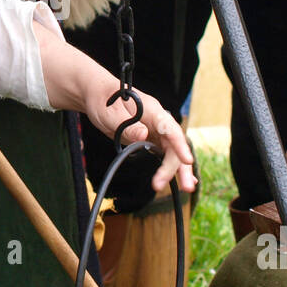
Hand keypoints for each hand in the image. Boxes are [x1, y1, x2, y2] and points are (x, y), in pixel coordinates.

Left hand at [82, 83, 197, 196]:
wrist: (98, 98)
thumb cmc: (104, 101)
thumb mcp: (110, 113)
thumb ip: (127, 125)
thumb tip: (143, 136)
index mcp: (152, 110)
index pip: (170, 128)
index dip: (180, 145)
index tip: (187, 161)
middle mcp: (158, 121)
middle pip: (174, 145)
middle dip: (179, 166)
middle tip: (185, 187)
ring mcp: (156, 131)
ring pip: (171, 152)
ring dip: (177, 170)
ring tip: (186, 188)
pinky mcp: (151, 140)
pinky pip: (164, 155)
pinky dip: (171, 167)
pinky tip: (180, 180)